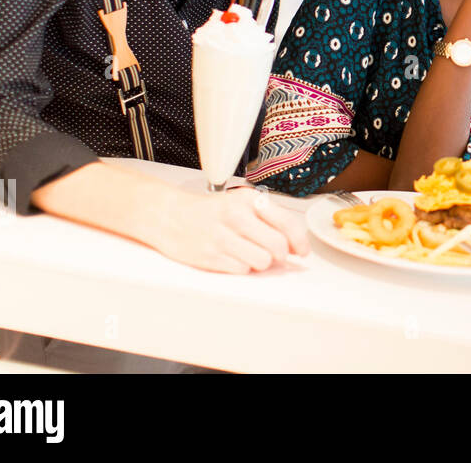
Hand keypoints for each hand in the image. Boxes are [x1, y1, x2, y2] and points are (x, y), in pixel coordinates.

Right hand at [147, 186, 309, 273]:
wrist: (168, 214)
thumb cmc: (209, 211)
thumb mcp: (240, 204)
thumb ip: (268, 220)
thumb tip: (294, 245)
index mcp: (249, 200)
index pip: (287, 223)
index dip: (300, 242)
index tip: (301, 251)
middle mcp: (236, 216)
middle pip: (278, 246)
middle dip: (280, 256)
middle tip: (274, 255)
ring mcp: (222, 237)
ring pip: (262, 261)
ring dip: (260, 262)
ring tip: (248, 254)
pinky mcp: (209, 256)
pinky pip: (241, 270)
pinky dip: (241, 267)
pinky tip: (230, 257)